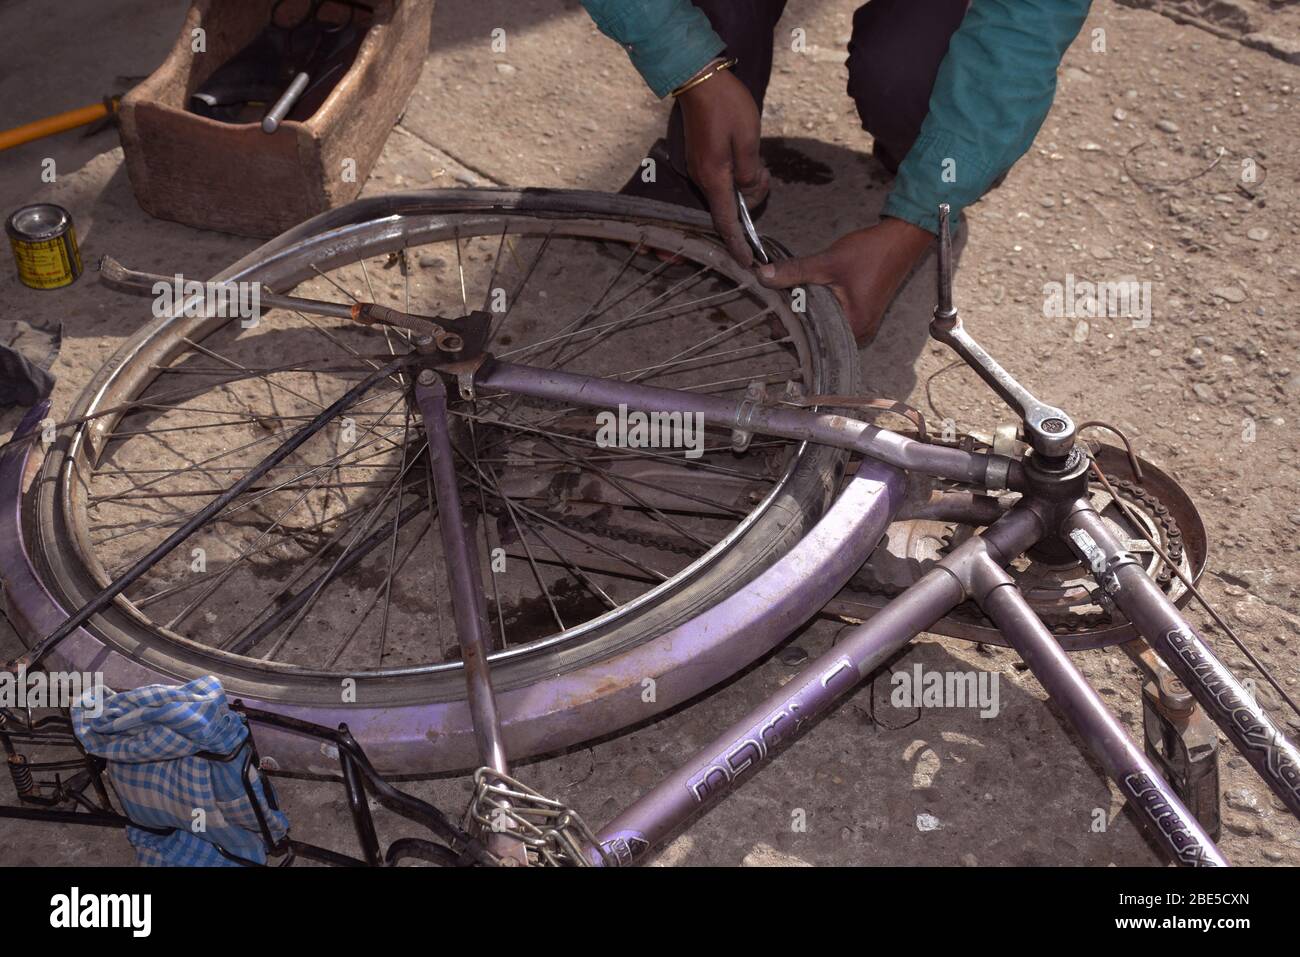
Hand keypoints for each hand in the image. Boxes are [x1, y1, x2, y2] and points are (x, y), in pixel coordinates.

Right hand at [678, 68, 768, 265]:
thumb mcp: (748, 139)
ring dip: (745, 187)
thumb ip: (751, 172)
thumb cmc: (726, 105)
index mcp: (714, 177)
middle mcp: (702, 178)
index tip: (748, 262)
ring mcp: (698, 169)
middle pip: (729, 208)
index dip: (738, 243)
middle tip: (765, 175)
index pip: (727, 221)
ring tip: (759, 165)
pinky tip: (746, 160)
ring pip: (726, 193)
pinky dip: (736, 178)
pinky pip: (720, 180)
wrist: (699, 79)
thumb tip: (750, 193)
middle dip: (750, 202)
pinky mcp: (700, 160)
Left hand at [756, 218, 933, 341]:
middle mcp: (859, 333)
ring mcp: (861, 325)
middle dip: (794, 323)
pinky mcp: (861, 314)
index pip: (810, 339)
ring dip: (806, 316)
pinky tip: (804, 300)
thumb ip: (794, 271)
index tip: (769, 317)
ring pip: (825, 327)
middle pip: (817, 336)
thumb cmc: (871, 252)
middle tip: (773, 309)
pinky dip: (819, 310)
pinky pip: (834, 319)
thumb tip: (763, 276)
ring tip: (785, 304)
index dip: (787, 328)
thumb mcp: (828, 262)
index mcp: (852, 327)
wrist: (901, 239)